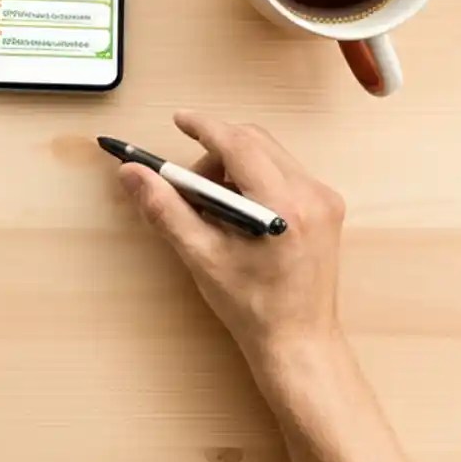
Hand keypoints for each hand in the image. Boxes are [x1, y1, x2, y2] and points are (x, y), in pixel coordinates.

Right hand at [118, 113, 345, 356]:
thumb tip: (133, 174)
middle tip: (189, 185)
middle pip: (255, 141)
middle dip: (215, 151)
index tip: (179, 121)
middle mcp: (311, 193)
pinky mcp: (327, 207)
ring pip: (270, 154)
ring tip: (213, 206)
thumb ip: (165, 209)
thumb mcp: (200, 256)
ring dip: (234, 165)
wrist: (298, 340)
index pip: (239, 143)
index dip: (204, 127)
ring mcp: (324, 199)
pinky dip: (254, 178)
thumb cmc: (251, 306)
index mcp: (283, 204)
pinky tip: (238, 212)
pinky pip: (284, 171)